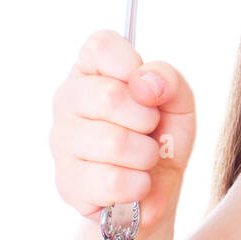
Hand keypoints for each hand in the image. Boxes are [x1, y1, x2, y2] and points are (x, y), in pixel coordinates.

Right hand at [50, 29, 197, 238]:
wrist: (155, 194)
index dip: (131, 65)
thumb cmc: (161, 140)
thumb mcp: (178, 104)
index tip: (146, 90)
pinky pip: (113, 181)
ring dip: (145, 156)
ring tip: (142, 159)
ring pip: (114, 142)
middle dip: (147, 119)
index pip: (100, 46)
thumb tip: (143, 83)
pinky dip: (138, 185)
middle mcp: (67, 101)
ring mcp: (62, 142)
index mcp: (91, 72)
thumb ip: (169, 80)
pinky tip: (133, 183)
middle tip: (148, 130)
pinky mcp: (68, 183)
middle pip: (109, 96)